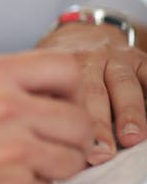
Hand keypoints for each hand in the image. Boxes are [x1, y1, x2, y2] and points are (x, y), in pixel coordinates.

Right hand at [0, 50, 92, 183]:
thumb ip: (14, 88)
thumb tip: (65, 97)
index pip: (66, 68)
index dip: (72, 91)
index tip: (64, 105)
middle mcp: (6, 107)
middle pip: (79, 120)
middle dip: (71, 139)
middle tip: (50, 146)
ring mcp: (15, 150)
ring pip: (73, 159)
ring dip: (53, 170)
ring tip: (18, 168)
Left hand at [38, 23, 146, 164]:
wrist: (84, 31)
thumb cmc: (61, 68)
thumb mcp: (46, 76)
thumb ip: (47, 102)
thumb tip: (47, 144)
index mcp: (61, 68)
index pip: (64, 96)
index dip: (69, 123)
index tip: (72, 150)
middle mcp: (89, 60)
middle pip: (94, 92)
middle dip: (99, 125)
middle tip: (102, 152)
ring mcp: (117, 59)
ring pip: (124, 84)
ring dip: (130, 113)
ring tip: (133, 138)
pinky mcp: (140, 59)